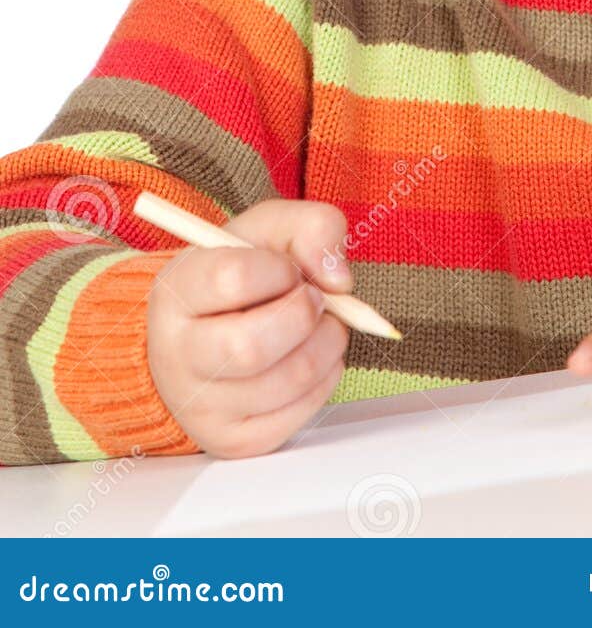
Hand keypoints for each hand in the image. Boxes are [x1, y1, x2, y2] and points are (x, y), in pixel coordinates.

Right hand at [146, 200, 355, 458]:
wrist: (203, 335)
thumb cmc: (238, 276)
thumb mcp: (266, 231)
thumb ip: (311, 227)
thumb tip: (339, 278)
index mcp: (176, 292)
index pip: (232, 279)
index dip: (279, 270)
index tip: (289, 268)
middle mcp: (177, 354)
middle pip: (251, 347)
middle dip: (305, 315)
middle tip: (315, 299)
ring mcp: (202, 405)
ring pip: (286, 381)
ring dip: (327, 345)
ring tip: (321, 324)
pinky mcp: (234, 439)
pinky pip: (298, 413)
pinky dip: (325, 379)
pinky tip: (311, 356)